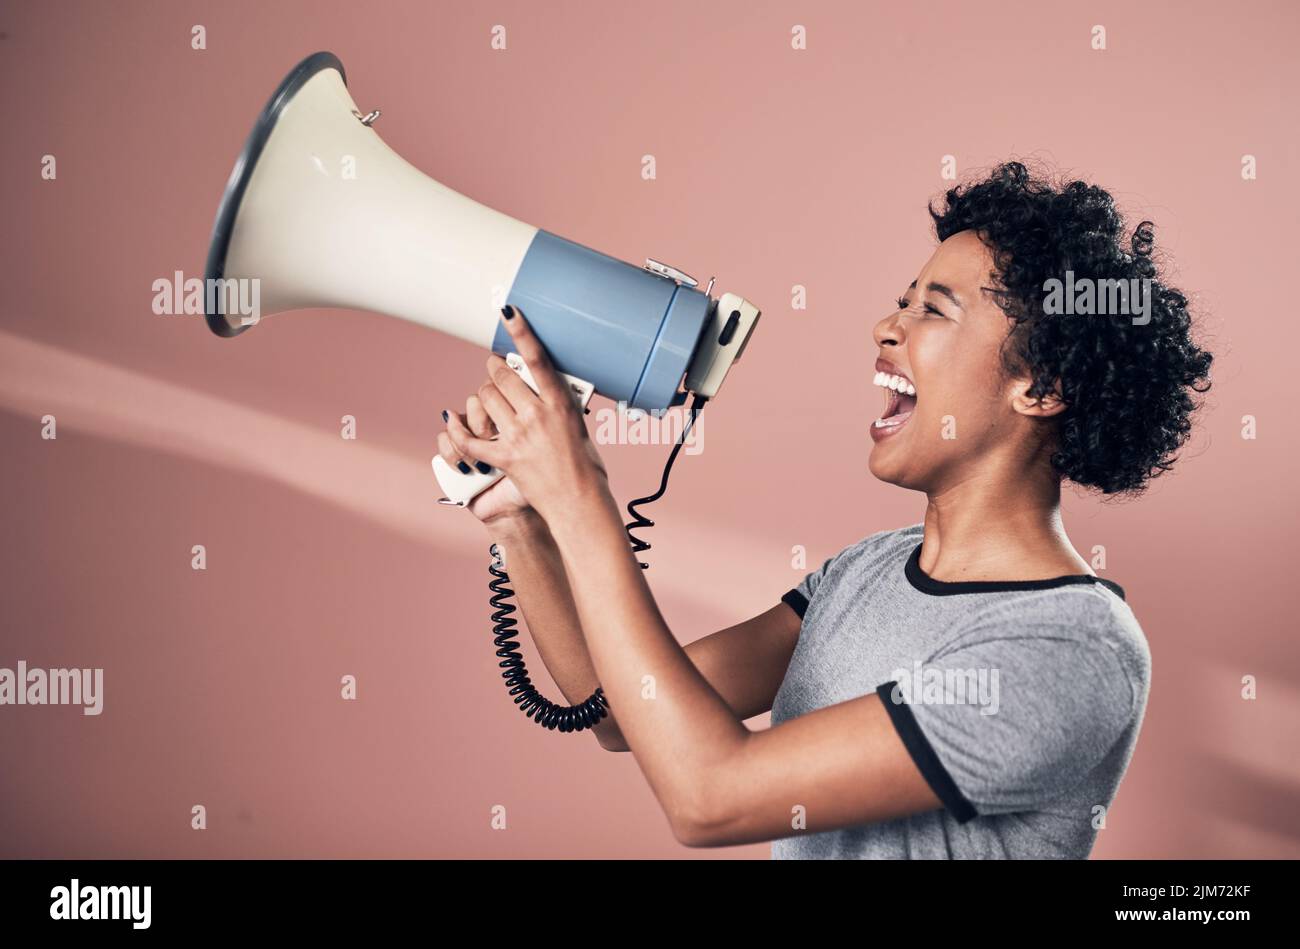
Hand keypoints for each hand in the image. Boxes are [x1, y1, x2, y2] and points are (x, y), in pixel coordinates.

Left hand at [442, 306, 609, 522]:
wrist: (578, 500)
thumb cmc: (584, 465)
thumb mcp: (579, 426)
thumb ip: (560, 404)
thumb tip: (548, 389)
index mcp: (560, 404)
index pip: (537, 359)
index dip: (521, 332)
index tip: (508, 311)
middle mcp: (537, 415)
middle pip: (502, 377)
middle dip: (494, 370)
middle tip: (494, 369)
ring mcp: (518, 436)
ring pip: (485, 400)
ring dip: (483, 396)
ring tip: (489, 400)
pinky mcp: (503, 457)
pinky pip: (469, 439)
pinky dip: (457, 430)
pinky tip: (451, 421)